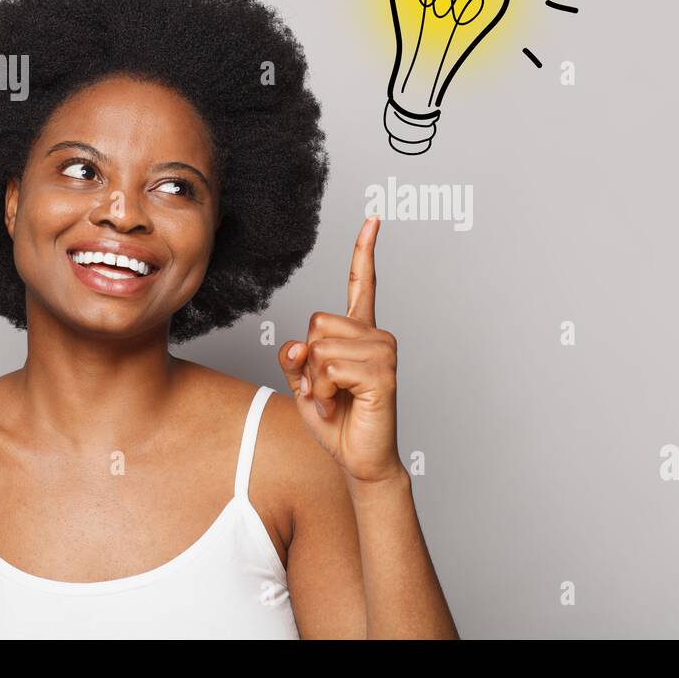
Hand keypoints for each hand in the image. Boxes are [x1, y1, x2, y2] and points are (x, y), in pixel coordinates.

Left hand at [277, 216, 405, 486]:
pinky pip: (331, 368)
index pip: (362, 284)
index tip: (372, 219)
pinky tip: (340, 405)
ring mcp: (383, 354)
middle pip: (318, 322)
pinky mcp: (383, 375)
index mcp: (359, 333)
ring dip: (316, 382)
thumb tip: (299, 343)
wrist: (358, 458)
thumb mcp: (303, 383)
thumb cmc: (335, 420)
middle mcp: (376, 337)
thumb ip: (295, 357)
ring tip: (334, 400)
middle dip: (307, 362)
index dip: (364, 251)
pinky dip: (325, 392)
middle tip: (323, 390)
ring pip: (321, 347)